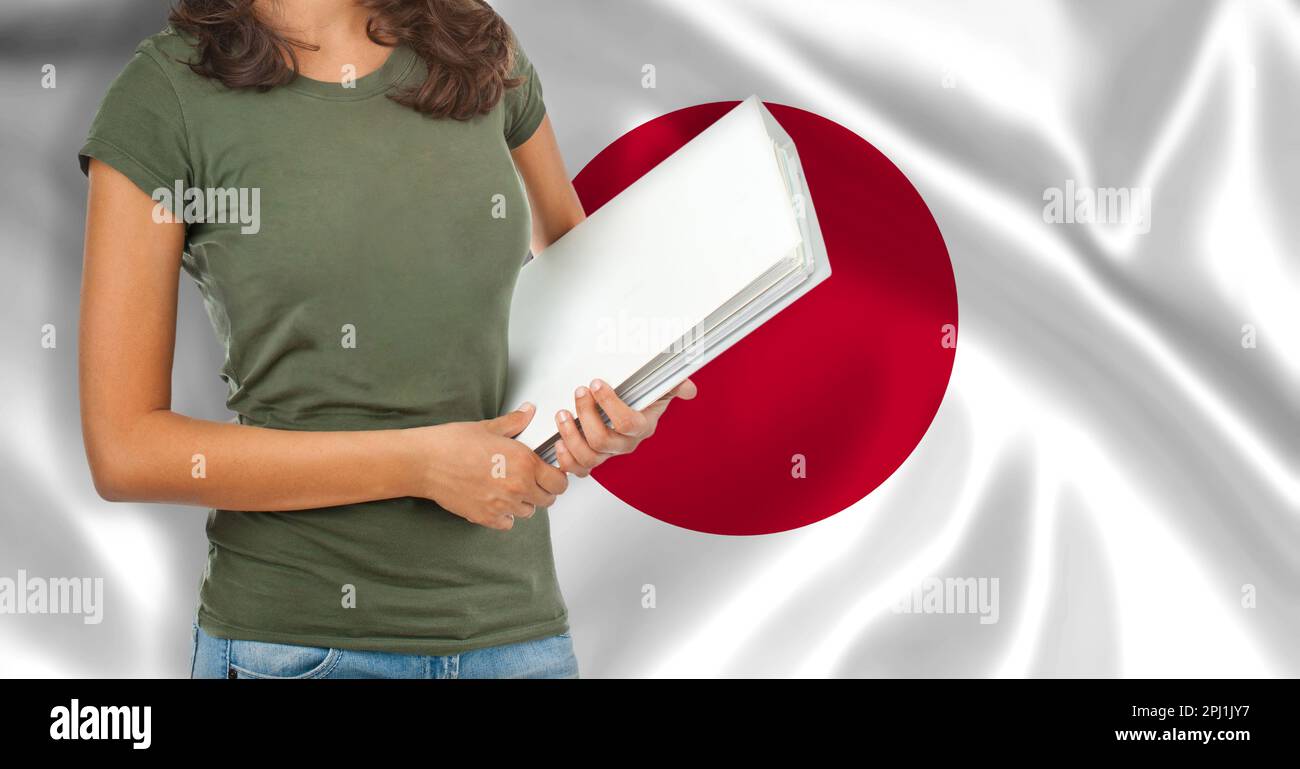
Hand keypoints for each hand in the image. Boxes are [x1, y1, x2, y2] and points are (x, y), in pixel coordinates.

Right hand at [412, 403, 568, 529]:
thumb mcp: (488, 427)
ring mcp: (502, 505)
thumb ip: (514, 422)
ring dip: (523, 502)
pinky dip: (504, 515)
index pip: (559, 481)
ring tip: (508, 489)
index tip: (549, 473)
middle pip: (548, 499)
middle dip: (542, 490)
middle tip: (529, 481)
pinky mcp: (486, 517)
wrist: (424, 462)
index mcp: (524, 462)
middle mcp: (518, 486)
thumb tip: (528, 412)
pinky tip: (494, 501)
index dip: (556, 477)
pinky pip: (507, 523)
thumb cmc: (452, 443)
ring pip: (528, 511)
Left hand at [553, 378, 697, 476]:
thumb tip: (689, 390)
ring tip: (563, 414)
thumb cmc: (641, 398)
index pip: (627, 423)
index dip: (609, 403)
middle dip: (586, 414)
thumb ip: (674, 385)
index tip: (596, 383)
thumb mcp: (660, 387)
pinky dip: (566, 459)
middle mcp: (625, 444)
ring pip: (589, 457)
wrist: (631, 409)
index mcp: (642, 427)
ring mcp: (608, 454)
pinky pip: (579, 469)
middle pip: (603, 440)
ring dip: (571, 435)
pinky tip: (559, 441)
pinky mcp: (591, 458)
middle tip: (580, 392)